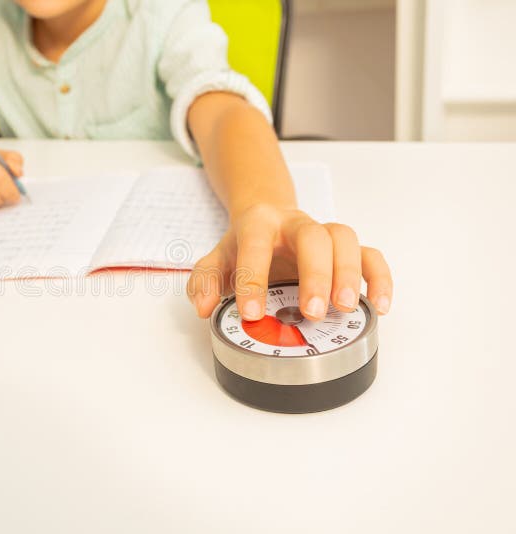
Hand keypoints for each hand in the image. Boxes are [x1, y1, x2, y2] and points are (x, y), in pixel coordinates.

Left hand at [187, 204, 392, 320]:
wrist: (266, 222)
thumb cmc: (244, 246)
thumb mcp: (215, 261)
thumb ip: (205, 281)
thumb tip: (205, 307)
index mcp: (259, 223)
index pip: (255, 244)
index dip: (253, 279)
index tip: (251, 314)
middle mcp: (295, 224)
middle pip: (314, 236)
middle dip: (315, 275)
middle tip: (312, 313)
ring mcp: (323, 233)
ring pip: (345, 240)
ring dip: (349, 274)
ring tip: (344, 309)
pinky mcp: (345, 249)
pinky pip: (371, 255)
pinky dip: (379, 278)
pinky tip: (379, 305)